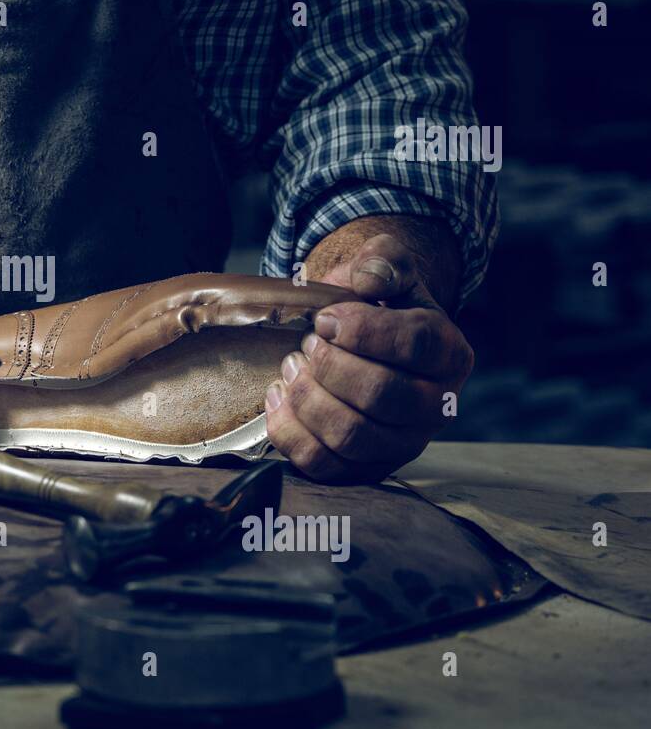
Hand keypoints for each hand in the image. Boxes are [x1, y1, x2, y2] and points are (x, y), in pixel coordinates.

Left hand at [265, 228, 473, 481]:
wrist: (359, 340)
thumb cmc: (374, 305)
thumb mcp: (385, 268)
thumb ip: (384, 260)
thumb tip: (368, 279)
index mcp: (449, 353)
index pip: (416, 345)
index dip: (363, 330)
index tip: (324, 319)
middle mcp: (436, 406)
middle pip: (382, 395)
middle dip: (330, 366)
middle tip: (305, 345)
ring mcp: (401, 444)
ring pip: (352, 436)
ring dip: (307, 398)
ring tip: (290, 367)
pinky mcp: (362, 468)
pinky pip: (323, 465)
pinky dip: (289, 432)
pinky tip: (277, 397)